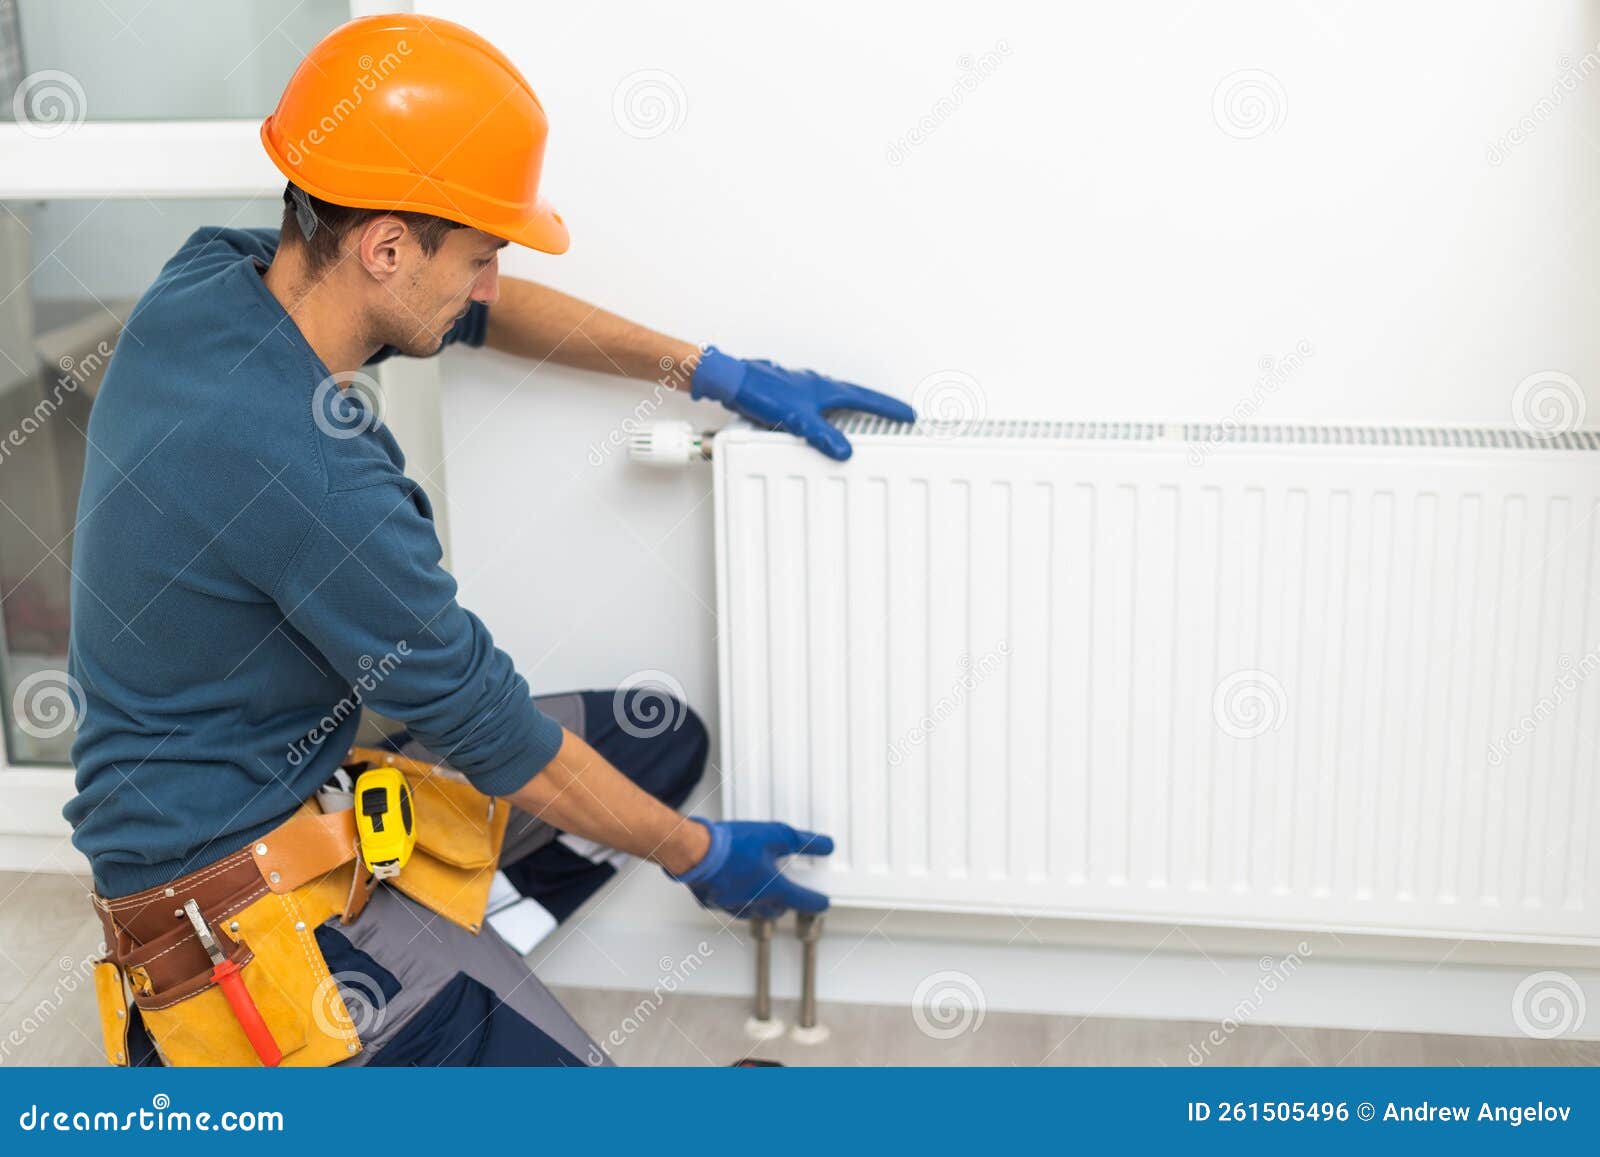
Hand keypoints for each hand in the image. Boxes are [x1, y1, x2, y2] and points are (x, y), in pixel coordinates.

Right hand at [665, 818, 834, 918]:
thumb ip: (804, 842)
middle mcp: (755, 903)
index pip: (804, 901)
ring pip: (754, 912)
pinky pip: (730, 906)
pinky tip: (733, 887)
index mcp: (774, 889)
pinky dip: (736, 899)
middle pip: (778, 910)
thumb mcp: (776, 835)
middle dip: (786, 903)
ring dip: (762, 904)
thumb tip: (827, 845)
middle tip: (789, 894)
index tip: (822, 902)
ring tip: (762, 891)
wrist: (695, 852)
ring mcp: (732, 905)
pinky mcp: (712, 903)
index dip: (816, 901)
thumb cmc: (733, 845)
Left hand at [690, 346, 915, 460]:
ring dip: (853, 411)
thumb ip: (823, 436)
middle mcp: (819, 387)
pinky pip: (819, 406)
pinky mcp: (790, 396)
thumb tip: (845, 452)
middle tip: (893, 418)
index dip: (889, 408)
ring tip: (865, 423)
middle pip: (856, 398)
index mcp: (827, 390)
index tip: (909, 414)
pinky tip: (822, 424)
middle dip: (876, 409)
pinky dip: (829, 415)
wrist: (733, 381)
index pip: (868, 399)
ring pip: (837, 401)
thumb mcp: (797, 419)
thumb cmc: (762, 391)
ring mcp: (805, 390)